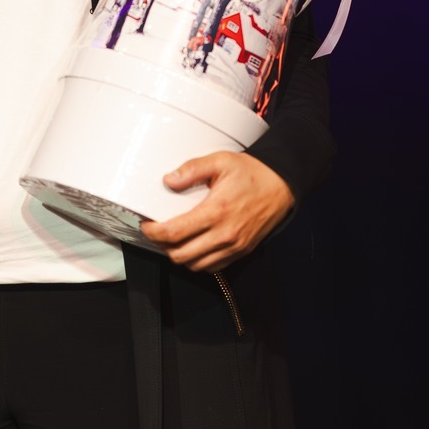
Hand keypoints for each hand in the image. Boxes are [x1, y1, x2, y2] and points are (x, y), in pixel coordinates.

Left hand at [139, 151, 295, 270]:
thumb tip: (169, 180)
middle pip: (180, 255)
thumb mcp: (221, 161)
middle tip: (157, 232)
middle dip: (162, 246)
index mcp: (216, 211)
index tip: (147, 226)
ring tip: (174, 240)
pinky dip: (197, 261)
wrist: (281, 186)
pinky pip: (211, 267)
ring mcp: (233, 246)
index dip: (153, 233)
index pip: (174, 233)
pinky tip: (193, 246)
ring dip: (179, 255)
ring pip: (194, 265)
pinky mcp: (240, 252)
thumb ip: (192, 169)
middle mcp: (224, 234)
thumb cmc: (252, 174)